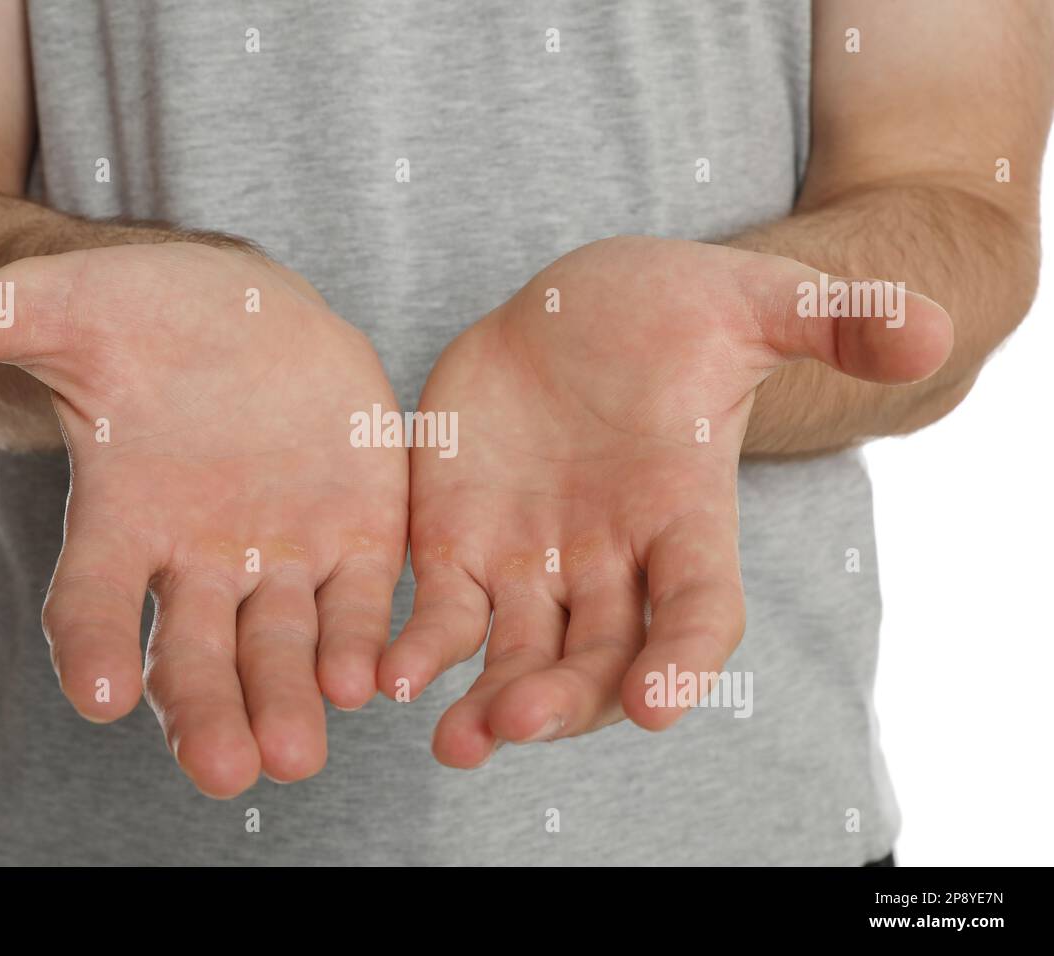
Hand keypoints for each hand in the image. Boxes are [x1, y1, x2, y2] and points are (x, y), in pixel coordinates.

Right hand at [0, 242, 407, 795]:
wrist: (241, 319)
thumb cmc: (135, 319)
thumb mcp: (59, 307)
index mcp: (120, 523)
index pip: (91, 602)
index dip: (90, 647)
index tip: (97, 695)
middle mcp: (197, 562)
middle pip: (195, 655)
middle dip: (205, 712)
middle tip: (224, 771)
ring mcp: (280, 556)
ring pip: (282, 646)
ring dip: (289, 700)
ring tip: (295, 753)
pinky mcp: (356, 537)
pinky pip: (359, 599)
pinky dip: (362, 639)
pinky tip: (368, 678)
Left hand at [380, 236, 951, 766]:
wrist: (581, 317)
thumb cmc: (676, 313)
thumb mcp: (753, 300)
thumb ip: (833, 320)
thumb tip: (931, 332)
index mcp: (685, 520)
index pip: (699, 610)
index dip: (684, 660)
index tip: (658, 706)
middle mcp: (613, 563)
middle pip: (598, 658)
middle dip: (564, 696)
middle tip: (515, 725)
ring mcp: (533, 562)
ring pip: (516, 654)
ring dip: (486, 700)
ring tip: (454, 736)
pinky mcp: (461, 544)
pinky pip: (440, 611)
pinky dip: (416, 646)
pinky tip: (383, 671)